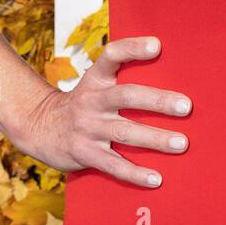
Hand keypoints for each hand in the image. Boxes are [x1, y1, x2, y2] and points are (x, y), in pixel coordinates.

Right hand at [13, 36, 190, 186]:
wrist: (39, 128)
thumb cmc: (84, 104)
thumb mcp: (95, 85)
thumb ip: (124, 79)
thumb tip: (173, 75)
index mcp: (96, 79)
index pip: (112, 55)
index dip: (133, 48)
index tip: (157, 45)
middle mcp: (91, 100)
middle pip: (127, 96)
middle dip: (158, 101)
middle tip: (186, 106)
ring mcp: (87, 128)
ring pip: (125, 132)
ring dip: (155, 139)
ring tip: (181, 143)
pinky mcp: (85, 153)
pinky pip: (113, 165)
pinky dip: (136, 173)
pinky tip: (156, 179)